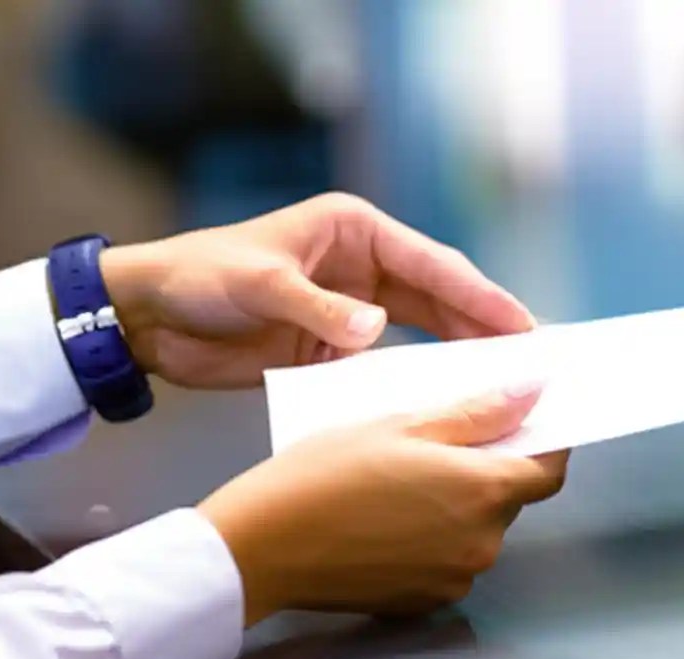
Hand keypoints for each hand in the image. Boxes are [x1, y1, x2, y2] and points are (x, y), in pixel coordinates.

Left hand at [99, 192, 534, 388]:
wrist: (149, 318)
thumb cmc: (199, 277)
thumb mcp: (257, 283)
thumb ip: (317, 308)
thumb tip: (375, 330)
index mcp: (355, 232)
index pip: (433, 263)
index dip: (481, 296)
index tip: (524, 324)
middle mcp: (364, 266)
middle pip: (442, 297)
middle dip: (486, 326)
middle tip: (534, 360)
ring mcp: (353, 308)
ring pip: (427, 330)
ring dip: (463, 354)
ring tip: (508, 382)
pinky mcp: (337, 347)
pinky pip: (392, 363)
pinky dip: (421, 379)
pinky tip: (449, 400)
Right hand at [197, 384, 568, 625]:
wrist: (261, 546)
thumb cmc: (325, 475)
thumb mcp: (403, 425)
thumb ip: (478, 413)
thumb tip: (533, 394)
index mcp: (483, 493)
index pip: (549, 470)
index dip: (545, 442)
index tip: (526, 422)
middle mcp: (480, 544)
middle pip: (510, 499)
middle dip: (489, 467)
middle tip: (442, 440)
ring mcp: (453, 578)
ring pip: (477, 530)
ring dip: (458, 504)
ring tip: (406, 476)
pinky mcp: (423, 600)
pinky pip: (447, 560)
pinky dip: (434, 536)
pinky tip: (390, 515)